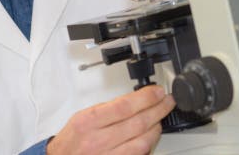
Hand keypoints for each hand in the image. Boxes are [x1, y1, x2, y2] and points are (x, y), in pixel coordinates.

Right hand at [47, 85, 174, 154]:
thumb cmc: (71, 140)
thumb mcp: (83, 116)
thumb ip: (108, 109)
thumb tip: (135, 100)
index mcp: (89, 122)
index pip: (125, 106)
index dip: (146, 98)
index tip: (157, 92)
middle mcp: (98, 141)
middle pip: (138, 123)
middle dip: (158, 109)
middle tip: (167, 101)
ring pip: (143, 143)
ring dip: (156, 129)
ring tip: (159, 119)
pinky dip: (147, 146)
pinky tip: (149, 137)